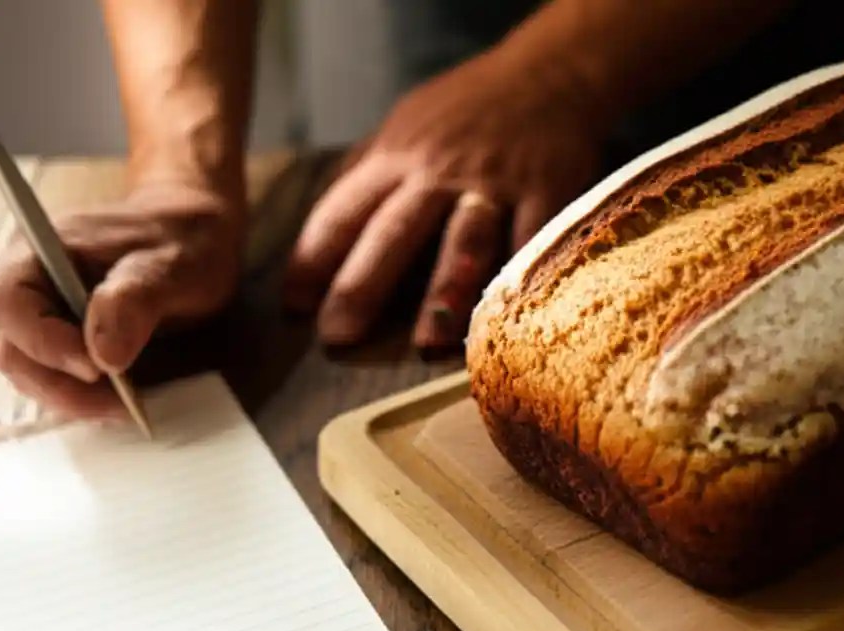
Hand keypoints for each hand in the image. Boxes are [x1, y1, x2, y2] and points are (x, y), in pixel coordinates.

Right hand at [0, 184, 243, 419]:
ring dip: (74, 398)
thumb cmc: (184, 240)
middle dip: (60, 385)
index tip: (95, 367)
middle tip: (119, 403)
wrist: (200, 236)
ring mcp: (46, 315)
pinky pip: (59, 378)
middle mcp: (32, 284)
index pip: (8, 303)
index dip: (41, 342)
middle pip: (13, 349)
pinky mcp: (67, 341)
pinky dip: (86, 396)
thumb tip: (103, 354)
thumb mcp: (173, 265)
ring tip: (126, 404)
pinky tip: (123, 399)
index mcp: (42, 250)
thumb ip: (136, 298)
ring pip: (32, 373)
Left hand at [283, 50, 605, 348]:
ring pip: (464, 242)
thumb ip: (372, 171)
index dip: (314, 259)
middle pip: (394, 233)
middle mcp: (439, 171)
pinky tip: (505, 321)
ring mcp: (494, 183)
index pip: (344, 211)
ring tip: (426, 343)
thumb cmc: (468, 108)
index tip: (294, 305)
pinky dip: (517, 282)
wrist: (549, 74)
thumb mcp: (407, 123)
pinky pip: (529, 243)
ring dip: (444, 294)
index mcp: (397, 155)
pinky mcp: (545, 193)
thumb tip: (328, 226)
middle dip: (362, 285)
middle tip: (337, 334)